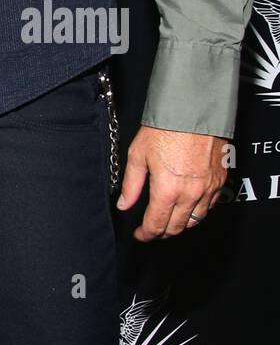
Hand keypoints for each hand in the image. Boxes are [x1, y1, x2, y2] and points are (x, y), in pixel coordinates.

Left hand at [116, 126, 227, 240]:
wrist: (193, 110)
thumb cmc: (164, 127)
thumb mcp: (138, 154)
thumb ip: (131, 183)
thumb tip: (124, 204)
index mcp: (167, 190)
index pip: (156, 225)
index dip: (146, 234)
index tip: (140, 234)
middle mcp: (190, 194)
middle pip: (176, 227)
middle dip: (162, 232)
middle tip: (152, 230)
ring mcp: (208, 189)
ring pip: (195, 220)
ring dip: (181, 224)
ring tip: (169, 220)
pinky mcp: (220, 181)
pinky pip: (210, 206)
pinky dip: (198, 211)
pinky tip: (189, 205)